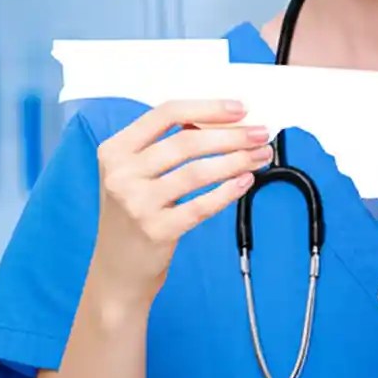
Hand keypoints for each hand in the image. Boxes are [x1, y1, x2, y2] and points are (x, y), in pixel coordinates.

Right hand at [91, 99, 271, 307]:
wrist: (118, 269)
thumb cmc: (135, 213)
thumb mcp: (135, 173)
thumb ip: (167, 146)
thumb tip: (223, 123)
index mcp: (116, 150)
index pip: (165, 114)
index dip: (207, 108)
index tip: (240, 108)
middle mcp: (121, 174)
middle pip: (187, 142)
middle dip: (232, 135)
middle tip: (261, 134)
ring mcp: (137, 203)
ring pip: (198, 171)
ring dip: (237, 160)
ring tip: (260, 156)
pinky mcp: (156, 230)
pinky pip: (202, 205)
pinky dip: (228, 190)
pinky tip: (246, 181)